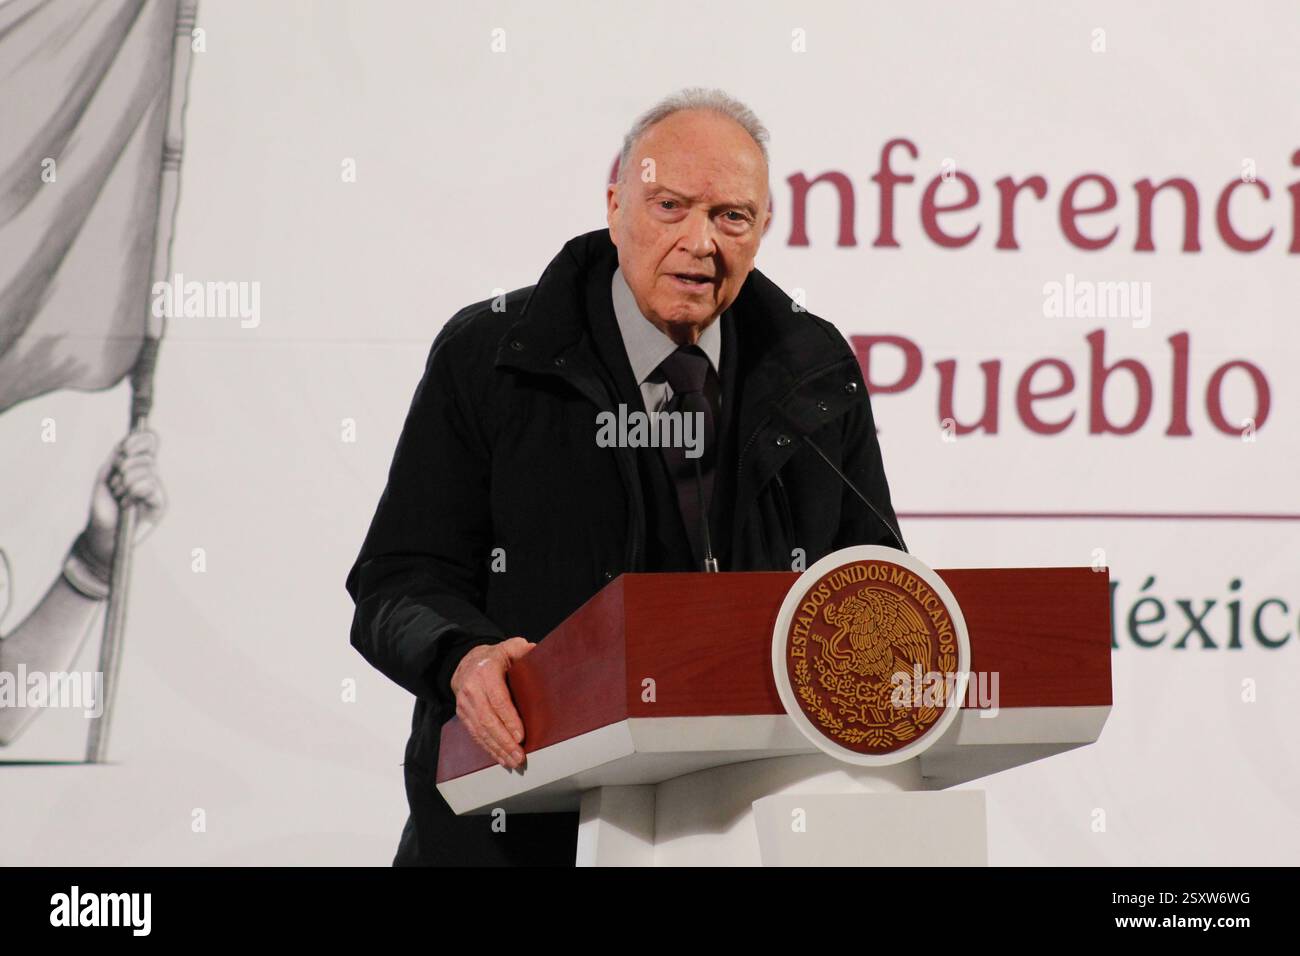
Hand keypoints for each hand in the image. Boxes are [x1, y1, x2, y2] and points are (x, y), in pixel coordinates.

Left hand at [83, 429, 166, 567]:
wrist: (103, 535)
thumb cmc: (102, 508)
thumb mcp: (105, 477)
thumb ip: (116, 459)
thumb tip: (127, 446)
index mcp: (137, 465)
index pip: (149, 442)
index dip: (139, 440)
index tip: (123, 449)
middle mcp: (150, 475)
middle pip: (146, 456)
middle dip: (125, 467)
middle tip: (115, 484)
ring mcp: (156, 489)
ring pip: (148, 470)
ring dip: (126, 482)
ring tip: (119, 496)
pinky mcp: (159, 503)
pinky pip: (149, 486)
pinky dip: (133, 492)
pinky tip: (127, 504)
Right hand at [450, 637, 534, 768]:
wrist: (464, 663)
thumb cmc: (494, 658)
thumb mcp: (509, 647)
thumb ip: (522, 649)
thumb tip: (536, 651)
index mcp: (485, 672)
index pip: (498, 700)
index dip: (509, 719)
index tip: (521, 735)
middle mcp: (472, 689)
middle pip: (488, 720)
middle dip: (505, 741)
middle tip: (520, 755)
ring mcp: (465, 704)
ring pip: (480, 731)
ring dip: (497, 749)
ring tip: (513, 761)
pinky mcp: (463, 715)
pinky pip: (475, 735)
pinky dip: (488, 748)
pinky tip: (500, 758)